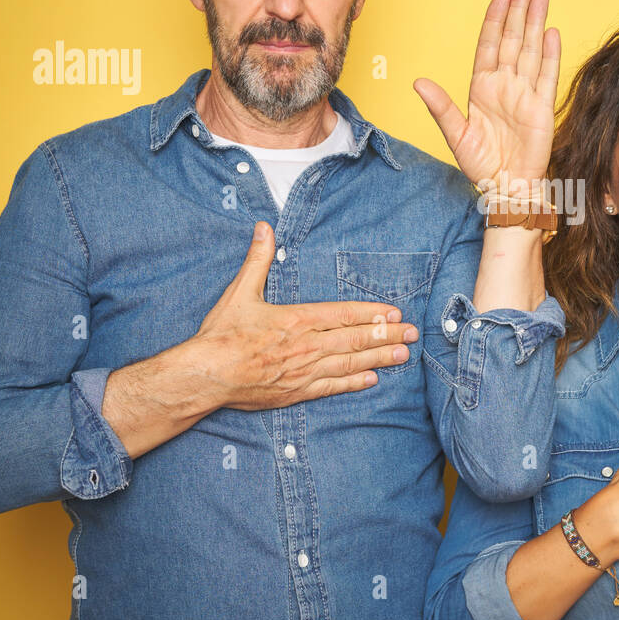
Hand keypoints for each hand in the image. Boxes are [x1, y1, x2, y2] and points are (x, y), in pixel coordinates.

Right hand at [188, 221, 420, 409]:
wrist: (205, 375)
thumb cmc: (221, 334)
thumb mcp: (240, 292)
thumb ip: (258, 259)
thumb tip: (265, 228)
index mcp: (297, 319)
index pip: (344, 315)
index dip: (372, 314)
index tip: (394, 312)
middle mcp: (306, 346)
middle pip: (355, 339)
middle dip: (387, 335)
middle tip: (412, 334)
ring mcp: (303, 371)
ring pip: (349, 364)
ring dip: (378, 358)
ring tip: (402, 355)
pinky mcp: (296, 391)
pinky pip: (331, 387)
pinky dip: (353, 383)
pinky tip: (371, 380)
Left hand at [413, 0, 560, 193]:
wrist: (506, 187)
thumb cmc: (481, 165)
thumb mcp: (455, 134)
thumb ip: (440, 107)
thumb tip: (418, 82)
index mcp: (483, 87)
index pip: (490, 44)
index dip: (496, 18)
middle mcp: (506, 85)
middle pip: (514, 38)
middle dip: (520, 8)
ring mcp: (525, 94)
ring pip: (532, 50)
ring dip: (536, 22)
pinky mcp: (542, 108)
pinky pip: (546, 76)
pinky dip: (550, 54)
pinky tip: (551, 32)